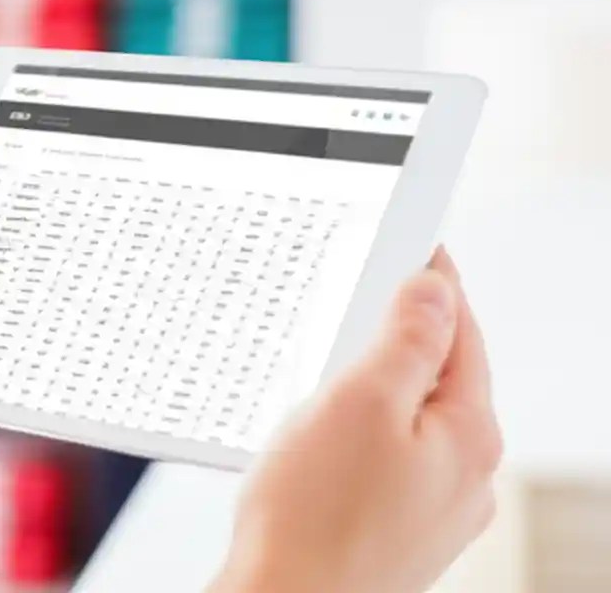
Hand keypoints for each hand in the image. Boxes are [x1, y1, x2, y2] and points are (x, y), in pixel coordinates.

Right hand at [210, 249, 501, 592]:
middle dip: (395, 341)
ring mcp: (430, 512)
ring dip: (371, 394)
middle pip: (437, 380)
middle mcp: (464, 478)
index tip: (414, 247)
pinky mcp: (392, 533)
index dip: (435, 284)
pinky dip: (356, 439)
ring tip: (319, 382)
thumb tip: (435, 291)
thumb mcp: (359, 404)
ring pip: (407, 424)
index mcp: (468, 438)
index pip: (462, 334)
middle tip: (349, 308)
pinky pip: (384, 464)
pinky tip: (315, 444)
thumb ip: (406, 341)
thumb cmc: (312, 516)